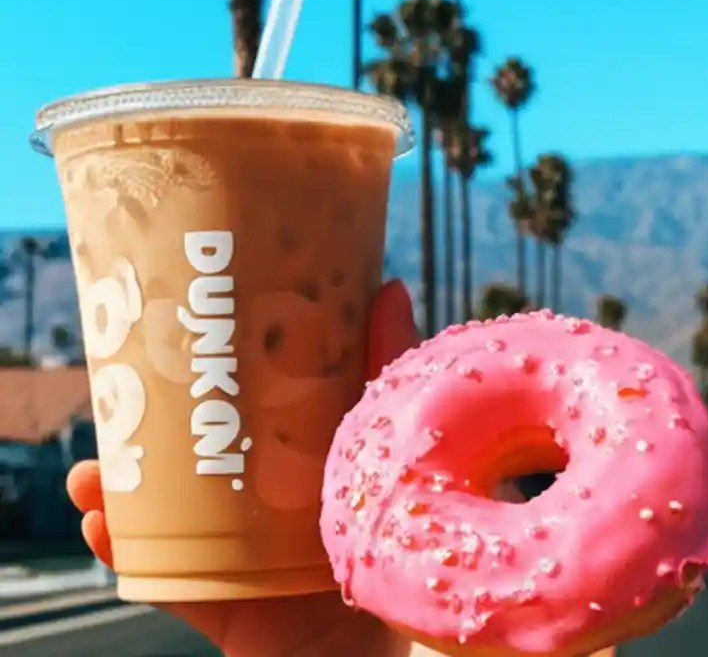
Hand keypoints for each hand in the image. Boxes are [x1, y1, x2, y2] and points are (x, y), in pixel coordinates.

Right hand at [68, 280, 420, 656]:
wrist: (400, 644)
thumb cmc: (415, 542)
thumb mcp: (396, 443)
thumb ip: (391, 372)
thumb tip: (390, 287)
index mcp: (312, 464)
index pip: (254, 414)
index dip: (208, 383)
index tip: (170, 342)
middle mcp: (273, 510)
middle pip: (196, 463)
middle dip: (146, 436)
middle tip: (113, 403)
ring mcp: (246, 560)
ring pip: (167, 519)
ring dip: (119, 492)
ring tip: (92, 471)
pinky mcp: (228, 607)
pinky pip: (166, 579)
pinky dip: (128, 554)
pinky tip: (101, 525)